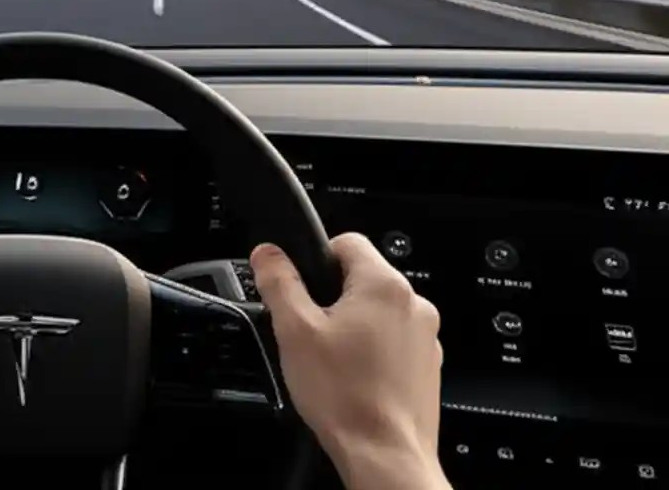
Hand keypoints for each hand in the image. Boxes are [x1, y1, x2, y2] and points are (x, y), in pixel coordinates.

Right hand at [251, 233, 449, 489]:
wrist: (384, 453)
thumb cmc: (345, 397)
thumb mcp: (294, 331)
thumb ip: (278, 282)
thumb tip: (268, 254)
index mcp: (383, 285)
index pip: (347, 241)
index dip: (317, 259)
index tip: (302, 285)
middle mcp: (414, 304)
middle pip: (362, 278)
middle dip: (333, 299)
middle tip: (311, 333)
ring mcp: (426, 336)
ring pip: (378, 312)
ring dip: (354, 326)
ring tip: (333, 361)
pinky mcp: (428, 364)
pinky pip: (394, 341)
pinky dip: (373, 352)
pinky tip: (354, 378)